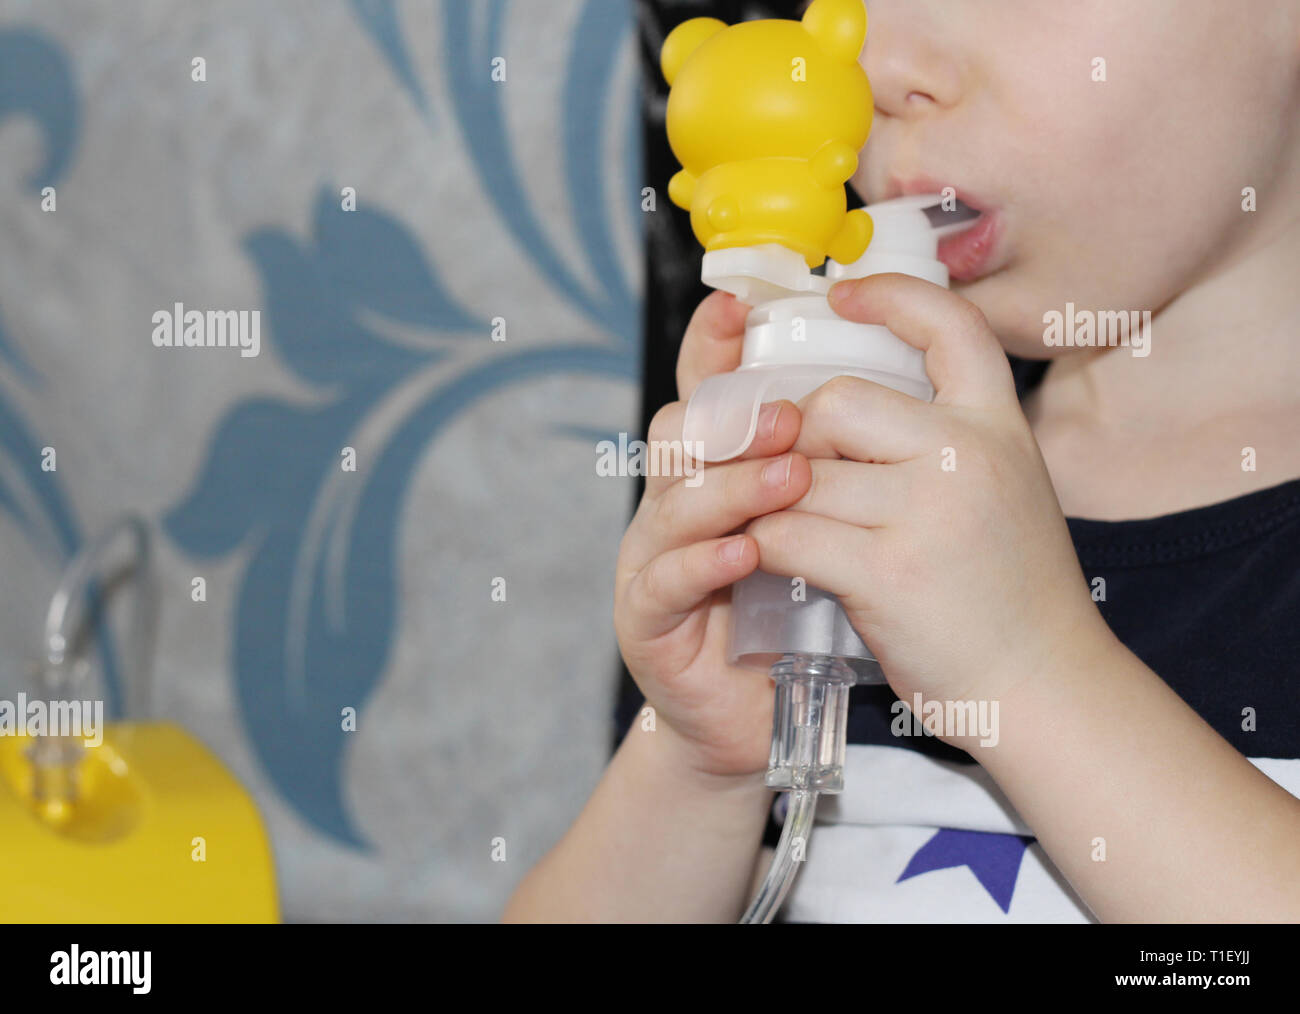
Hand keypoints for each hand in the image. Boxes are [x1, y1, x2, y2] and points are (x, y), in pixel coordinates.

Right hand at [614, 291, 812, 778]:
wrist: (758, 717)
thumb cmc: (797, 618)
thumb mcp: (820, 531)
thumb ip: (830, 468)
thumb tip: (893, 392)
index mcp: (716, 471)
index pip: (707, 391)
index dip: (714, 345)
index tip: (742, 303)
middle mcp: (676, 503)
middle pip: (680, 431)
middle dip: (732, 415)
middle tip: (791, 411)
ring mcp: (653, 558)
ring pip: (674, 499)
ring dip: (731, 482)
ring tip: (789, 476)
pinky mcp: (647, 620)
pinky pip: (665, 579)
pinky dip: (703, 560)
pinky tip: (744, 551)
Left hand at [744, 274, 1119, 745]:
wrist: (1044, 687)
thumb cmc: (1010, 592)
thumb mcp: (1001, 490)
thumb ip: (942, 442)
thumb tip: (835, 405)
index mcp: (1000, 426)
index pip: (950, 325)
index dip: (892, 296)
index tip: (841, 295)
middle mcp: (969, 455)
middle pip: (837, 401)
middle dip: (798, 437)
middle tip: (799, 478)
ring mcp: (929, 512)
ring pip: (801, 471)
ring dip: (773, 499)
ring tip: (783, 524)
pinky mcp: (887, 573)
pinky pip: (786, 531)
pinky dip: (763, 544)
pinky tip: (772, 561)